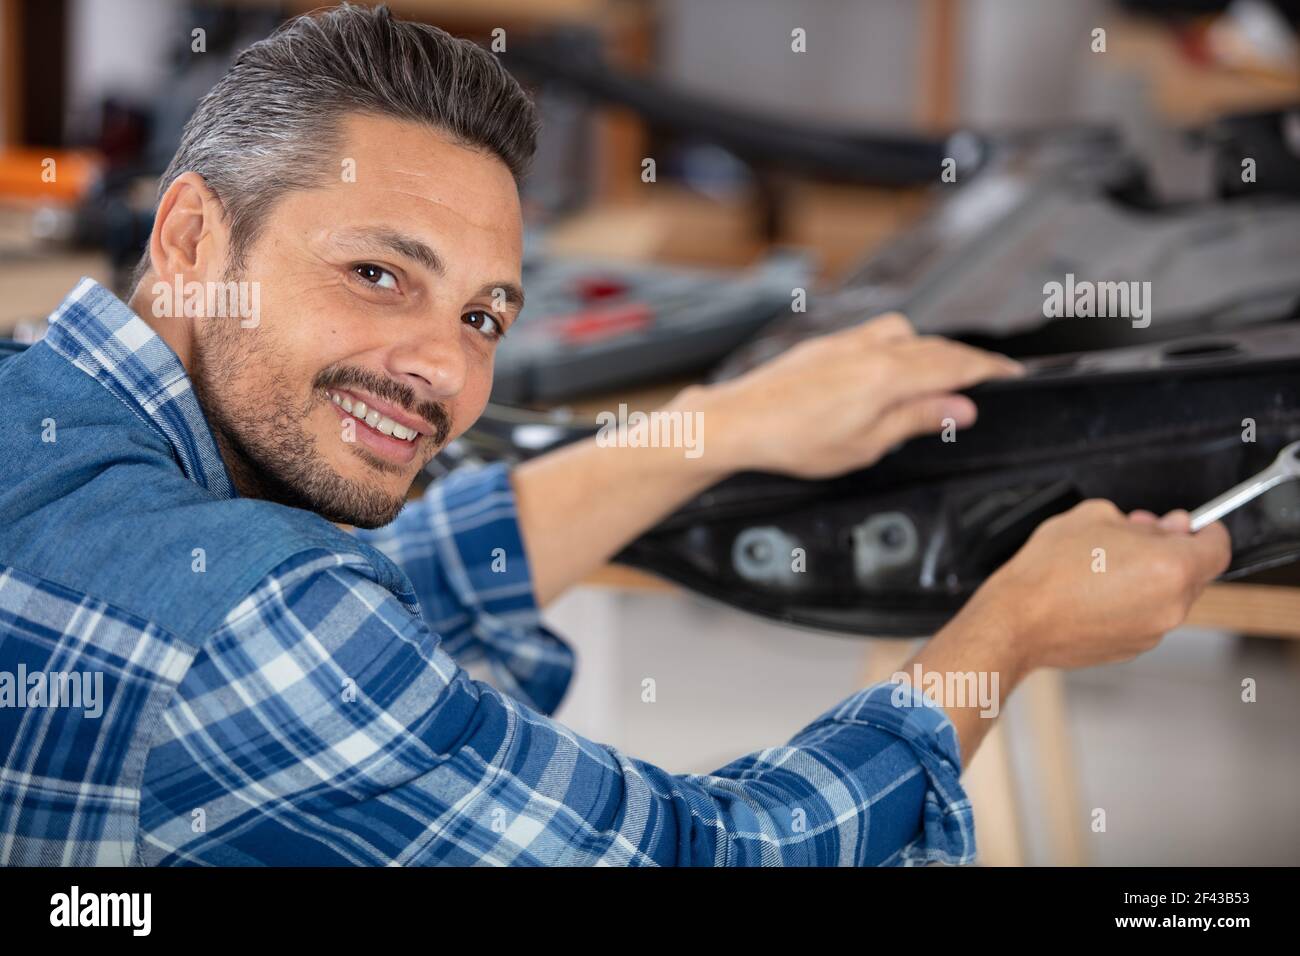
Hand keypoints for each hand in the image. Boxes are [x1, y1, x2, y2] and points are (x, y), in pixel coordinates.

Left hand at [692, 312, 1022, 477]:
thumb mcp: (865, 445)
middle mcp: (869, 349)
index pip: (955, 365)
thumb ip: (917, 419)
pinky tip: (890, 368)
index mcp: (887, 376)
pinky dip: (898, 346)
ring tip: (940, 376)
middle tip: (988, 377)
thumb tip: (962, 407)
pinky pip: (876, 335)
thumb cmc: (791, 441)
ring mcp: (845, 342)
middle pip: (935, 347)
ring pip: (905, 334)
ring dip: (930, 350)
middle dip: (966, 360)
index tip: (1013, 374)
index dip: (989, 370)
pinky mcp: (825, 345)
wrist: (735, 422)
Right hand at [963, 500, 1232, 675]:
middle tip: (1137, 536)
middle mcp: (1171, 605)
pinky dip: (1130, 602)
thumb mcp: (1093, 517)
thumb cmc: (1048, 571)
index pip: (1218, 549)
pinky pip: (1144, 617)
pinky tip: (1094, 590)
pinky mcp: (1131, 649)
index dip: (1207, 532)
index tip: (1195, 526)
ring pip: (1166, 596)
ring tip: (1104, 564)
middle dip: (1171, 551)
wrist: (1016, 621)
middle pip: (1192, 573)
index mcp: (1171, 569)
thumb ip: (1138, 521)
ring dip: (1148, 577)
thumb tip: (1158, 529)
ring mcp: (1152, 632)